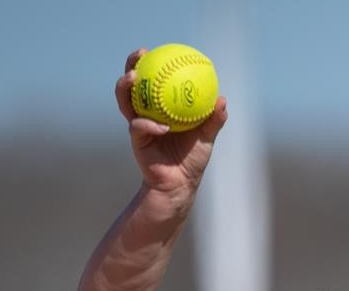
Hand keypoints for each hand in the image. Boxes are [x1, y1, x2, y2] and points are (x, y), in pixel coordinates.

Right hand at [113, 47, 228, 203]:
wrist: (180, 183)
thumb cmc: (192, 158)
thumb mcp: (207, 137)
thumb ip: (214, 119)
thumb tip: (222, 100)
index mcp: (161, 107)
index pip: (153, 81)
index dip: (152, 64)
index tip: (157, 50)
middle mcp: (145, 112)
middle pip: (132, 84)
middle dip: (131, 66)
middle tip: (140, 55)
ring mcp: (138, 124)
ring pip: (125, 100)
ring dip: (126, 87)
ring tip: (133, 77)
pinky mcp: (136, 139)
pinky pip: (139, 127)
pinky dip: (149, 125)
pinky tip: (161, 126)